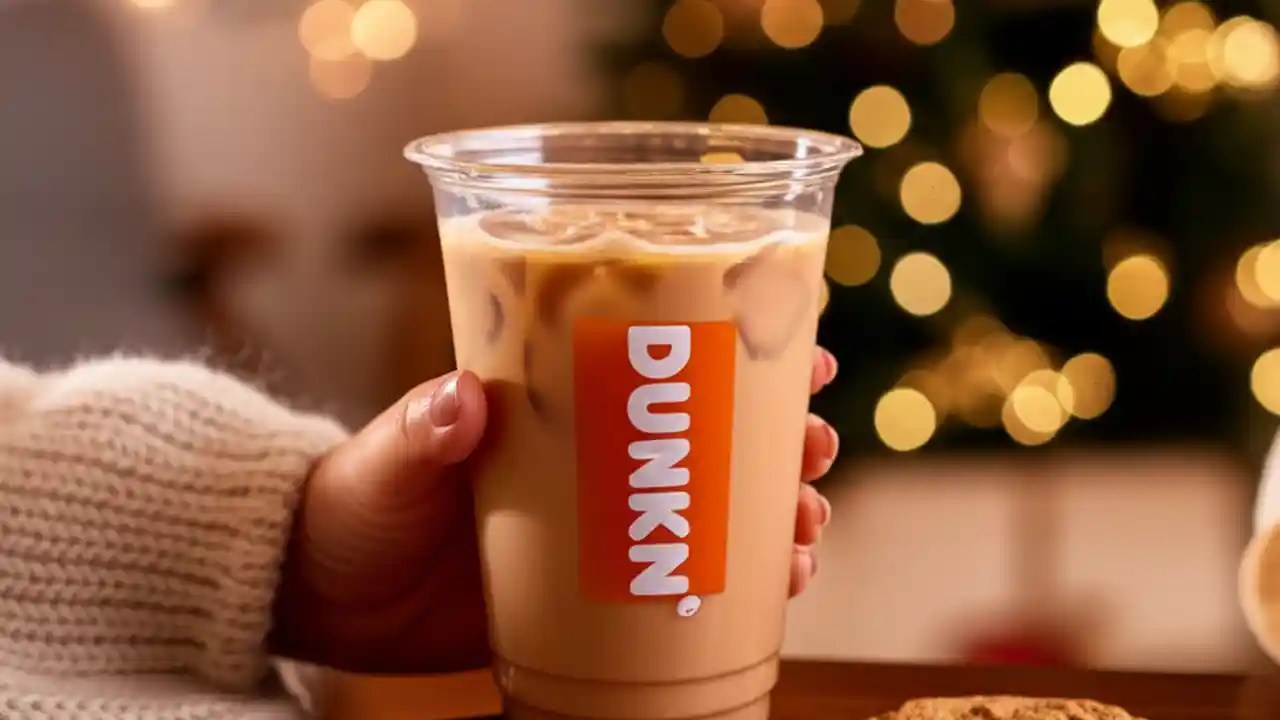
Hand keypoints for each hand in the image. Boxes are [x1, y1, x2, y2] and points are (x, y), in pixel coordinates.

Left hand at [270, 348, 839, 673]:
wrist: (330, 593)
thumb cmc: (358, 501)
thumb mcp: (386, 459)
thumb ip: (420, 429)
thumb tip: (460, 398)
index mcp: (559, 401)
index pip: (662, 358)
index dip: (743, 344)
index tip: (803, 343)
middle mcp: (597, 458)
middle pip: (717, 433)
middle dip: (783, 435)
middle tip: (814, 448)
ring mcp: (607, 528)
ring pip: (720, 509)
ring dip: (778, 511)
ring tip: (805, 531)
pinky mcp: (603, 594)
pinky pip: (690, 586)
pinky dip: (745, 583)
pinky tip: (781, 588)